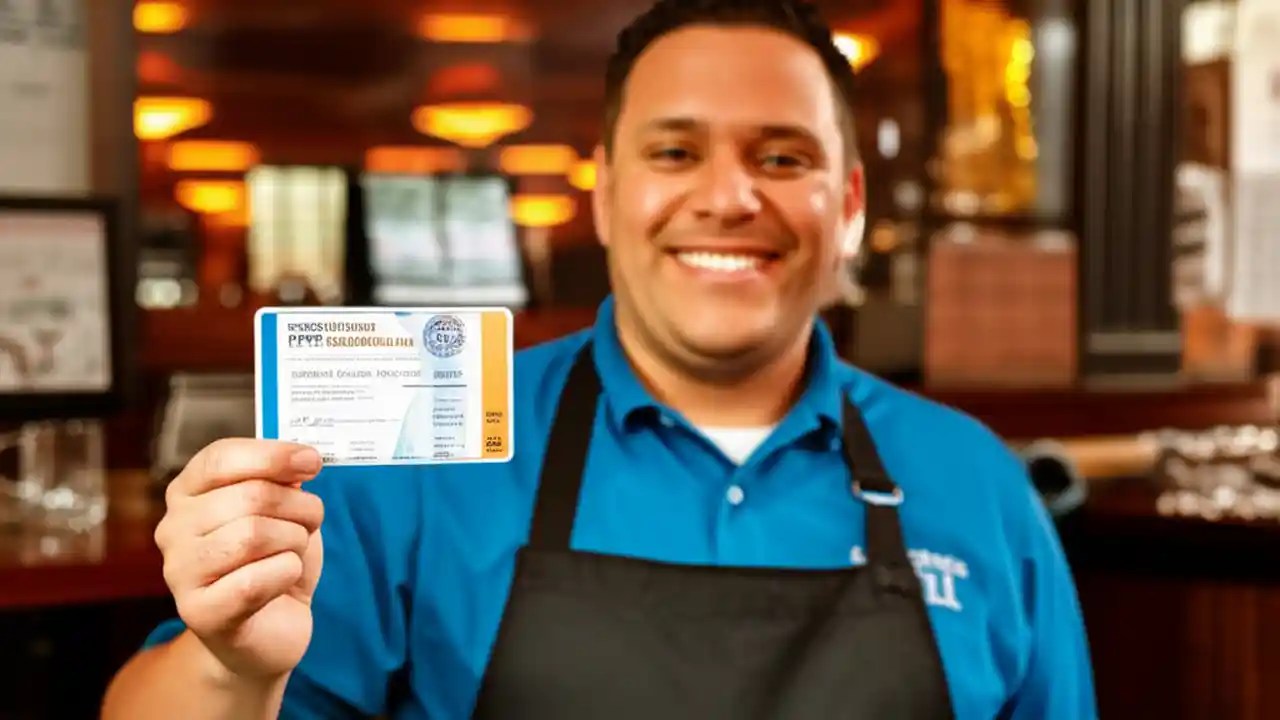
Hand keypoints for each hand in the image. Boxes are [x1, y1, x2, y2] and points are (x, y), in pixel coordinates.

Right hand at [154, 438, 325, 680]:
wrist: (269, 628)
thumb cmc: (273, 560)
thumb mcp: (283, 510)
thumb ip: (283, 481)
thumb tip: (301, 461)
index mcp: (187, 492)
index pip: (221, 458)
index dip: (271, 455)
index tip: (313, 461)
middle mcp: (173, 528)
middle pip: (250, 496)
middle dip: (298, 506)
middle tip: (311, 521)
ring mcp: (179, 572)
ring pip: (253, 535)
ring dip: (294, 540)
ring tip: (295, 551)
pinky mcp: (199, 613)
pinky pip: (255, 581)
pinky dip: (287, 573)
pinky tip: (286, 577)